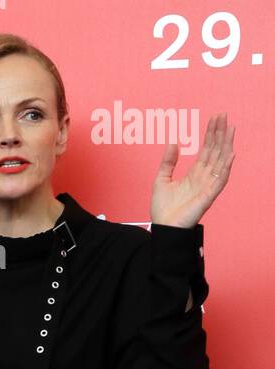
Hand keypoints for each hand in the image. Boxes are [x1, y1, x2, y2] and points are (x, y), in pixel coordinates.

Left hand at [150, 111, 234, 227]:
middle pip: (215, 152)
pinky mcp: (208, 197)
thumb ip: (168, 162)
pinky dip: (226, 167)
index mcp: (194, 175)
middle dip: (219, 134)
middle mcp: (203, 179)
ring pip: (221, 162)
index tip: (214, 118)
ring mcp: (207, 188)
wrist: (163, 229)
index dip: (210, 134)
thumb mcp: (161, 180)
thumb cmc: (163, 210)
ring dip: (226, 145)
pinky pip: (220, 180)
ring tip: (230, 128)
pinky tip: (231, 154)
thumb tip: (173, 143)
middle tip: (223, 116)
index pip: (206, 150)